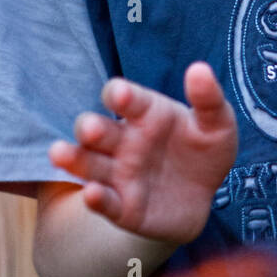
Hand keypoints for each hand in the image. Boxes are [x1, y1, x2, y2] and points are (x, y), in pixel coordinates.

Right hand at [48, 63, 237, 243]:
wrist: (201, 198)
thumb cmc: (204, 151)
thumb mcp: (217, 124)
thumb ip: (209, 99)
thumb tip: (200, 69)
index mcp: (144, 113)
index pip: (123, 97)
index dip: (119, 95)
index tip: (119, 96)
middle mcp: (123, 141)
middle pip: (95, 129)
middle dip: (89, 127)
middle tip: (91, 130)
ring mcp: (118, 174)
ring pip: (88, 163)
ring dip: (73, 158)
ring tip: (59, 154)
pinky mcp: (121, 207)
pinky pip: (104, 202)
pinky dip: (96, 198)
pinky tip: (92, 194)